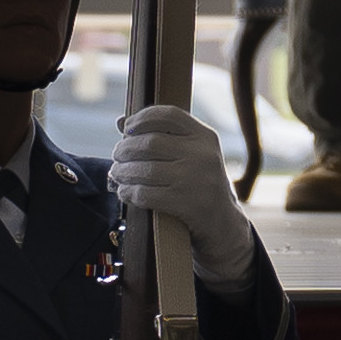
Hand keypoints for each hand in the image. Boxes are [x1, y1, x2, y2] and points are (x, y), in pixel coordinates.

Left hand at [110, 106, 256, 278]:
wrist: (224, 224)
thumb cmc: (200, 184)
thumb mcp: (193, 156)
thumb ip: (163, 136)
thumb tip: (121, 122)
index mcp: (206, 137)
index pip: (169, 115)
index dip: (143, 118)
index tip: (128, 128)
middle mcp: (203, 155)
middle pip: (150, 143)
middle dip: (126, 149)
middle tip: (117, 156)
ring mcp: (195, 180)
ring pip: (144, 169)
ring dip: (122, 171)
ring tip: (117, 173)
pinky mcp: (186, 204)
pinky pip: (145, 194)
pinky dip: (129, 192)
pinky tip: (125, 192)